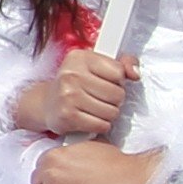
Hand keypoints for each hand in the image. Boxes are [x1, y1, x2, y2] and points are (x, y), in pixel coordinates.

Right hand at [14, 47, 138, 138]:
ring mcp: (68, 96)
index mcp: (80, 58)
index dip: (118, 80)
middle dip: (115, 99)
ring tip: (96, 108)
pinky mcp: (68, 116)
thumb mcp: (96, 66)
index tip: (107, 82)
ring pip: (112, 112)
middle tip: (102, 98)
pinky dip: (100, 125)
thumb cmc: (77, 83)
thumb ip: (122, 64)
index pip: (119, 72)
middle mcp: (71, 75)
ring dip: (108, 114)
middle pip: (117, 94)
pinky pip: (101, 125)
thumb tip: (136, 73)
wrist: (47, 103)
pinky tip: (90, 119)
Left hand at [29, 139, 163, 183]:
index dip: (48, 174)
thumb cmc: (116, 162)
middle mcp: (51, 173)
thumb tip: (69, 154)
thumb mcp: (89, 146)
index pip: (38, 167)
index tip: (57, 179)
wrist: (132, 179)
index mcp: (55, 156)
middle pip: (35, 183)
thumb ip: (71, 151)